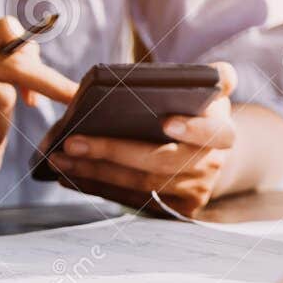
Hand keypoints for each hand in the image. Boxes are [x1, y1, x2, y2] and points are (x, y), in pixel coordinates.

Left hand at [43, 62, 237, 216]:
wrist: (207, 154)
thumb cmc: (195, 113)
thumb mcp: (207, 92)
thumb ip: (214, 78)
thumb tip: (219, 74)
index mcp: (222, 129)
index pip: (217, 132)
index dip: (194, 130)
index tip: (166, 123)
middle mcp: (212, 163)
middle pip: (163, 162)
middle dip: (115, 152)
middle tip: (73, 142)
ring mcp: (196, 189)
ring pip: (142, 185)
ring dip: (96, 172)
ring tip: (60, 157)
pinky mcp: (178, 208)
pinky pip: (134, 199)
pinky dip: (100, 187)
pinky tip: (73, 175)